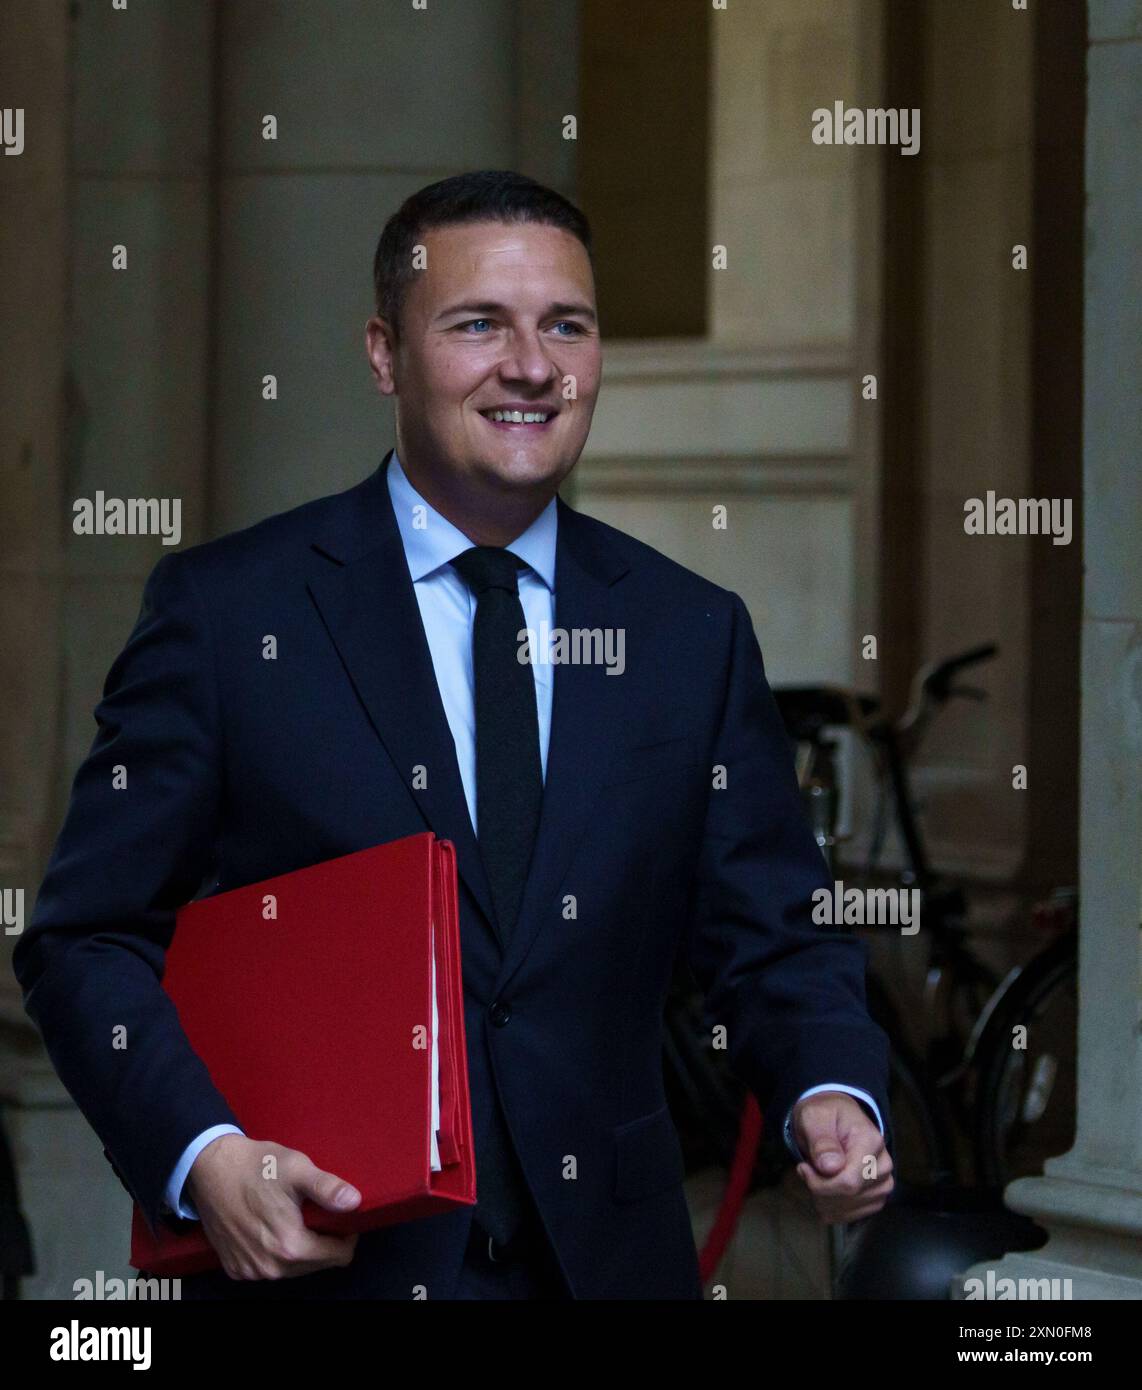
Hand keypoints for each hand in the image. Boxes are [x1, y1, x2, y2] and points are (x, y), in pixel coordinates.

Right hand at [186, 1133, 361, 1279]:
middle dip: (323, 1241)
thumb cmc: (256, 1165)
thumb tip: (355, 1202)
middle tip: (316, 1212)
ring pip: (294, 1269)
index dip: (347, 1235)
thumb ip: (327, 1188)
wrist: (209, 1167)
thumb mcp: (297, 1168)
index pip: (338, 1256)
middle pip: (317, 1265)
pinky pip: (270, 1268)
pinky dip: (277, 1252)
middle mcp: (270, 1268)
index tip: (341, 1215)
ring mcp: (250, 1271)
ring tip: (295, 1217)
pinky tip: (273, 1226)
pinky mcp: (235, 1268)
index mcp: (289, 1246)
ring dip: (301, 1248)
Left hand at [792, 1091, 893, 1223]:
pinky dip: (831, 1207)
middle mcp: (883, 1166)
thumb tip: (830, 1167)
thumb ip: (821, 1141)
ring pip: (848, 1210)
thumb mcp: (814, 1117)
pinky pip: (850, 1216)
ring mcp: (883, 1184)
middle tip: (806, 1169)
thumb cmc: (824, 1116)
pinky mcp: (876, 1198)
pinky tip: (824, 1188)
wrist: (835, 1119)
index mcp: (872, 1142)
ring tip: (816, 1175)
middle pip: (849, 1197)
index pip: (849, 1181)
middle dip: (819, 1189)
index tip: (802, 1168)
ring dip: (823, 1199)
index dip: (820, 1183)